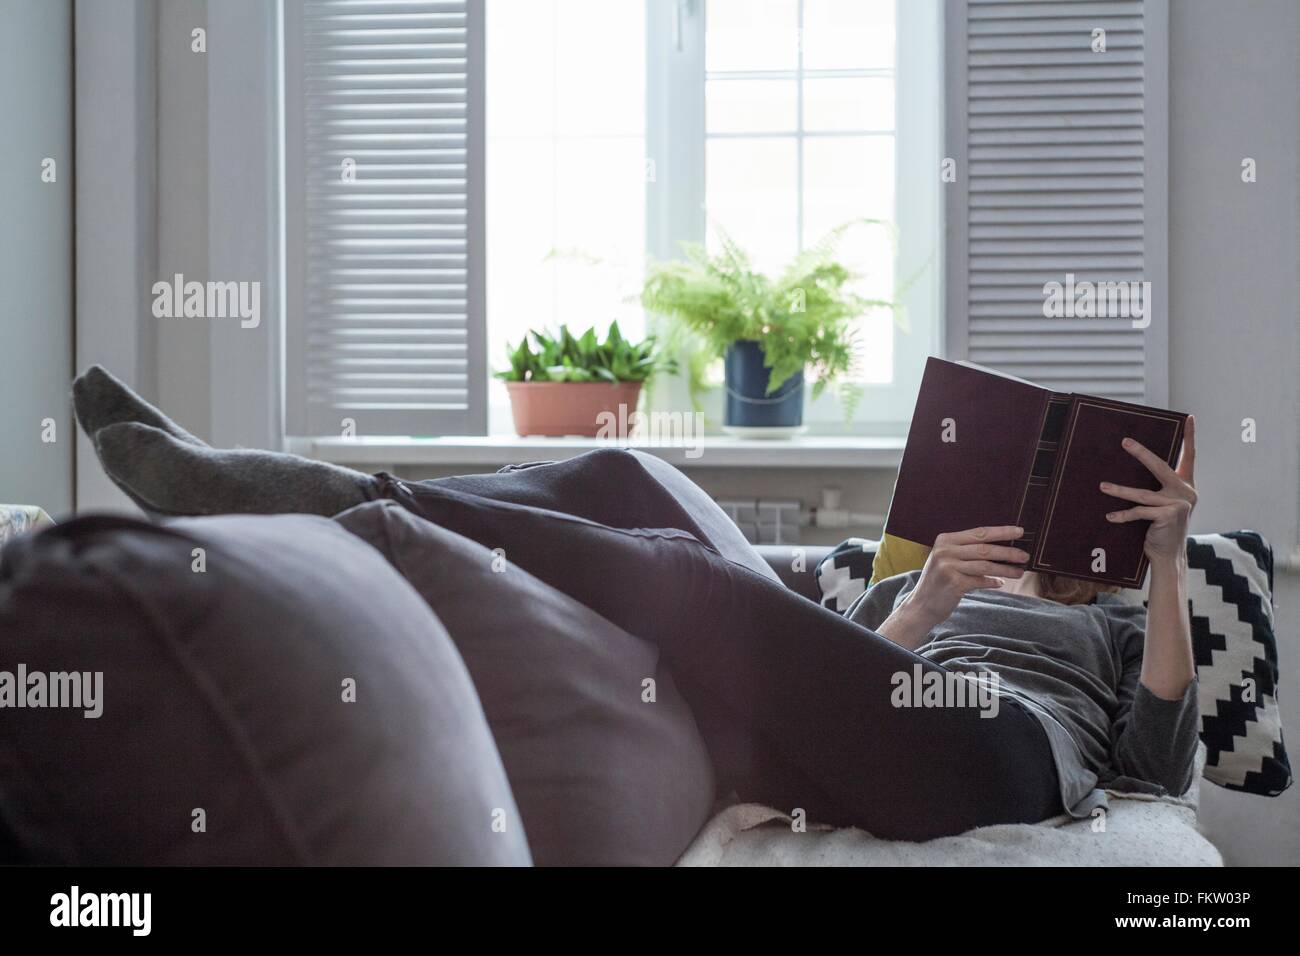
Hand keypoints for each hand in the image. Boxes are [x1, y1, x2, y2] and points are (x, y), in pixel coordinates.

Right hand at [905, 526, 1029, 628]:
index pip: (979, 532)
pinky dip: (992, 582)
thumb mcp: (947, 559)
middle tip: (1025, 555)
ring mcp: (948, 567)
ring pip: (985, 565)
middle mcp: (945, 551)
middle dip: (1008, 552)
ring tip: (1020, 572)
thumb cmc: (939, 581)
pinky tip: (1001, 584)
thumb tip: (1001, 548)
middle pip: (984, 548)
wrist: (921, 604)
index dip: (1001, 532)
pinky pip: (980, 581)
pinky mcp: (953, 583)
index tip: (1019, 531)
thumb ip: (967, 551)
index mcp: (945, 540)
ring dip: (1006, 569)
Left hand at [1101, 415, 1196, 564]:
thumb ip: (1158, 488)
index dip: (1189, 437)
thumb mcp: (1164, 505)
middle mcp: (1185, 491)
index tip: (1189, 418)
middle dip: (1141, 453)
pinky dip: (1123, 515)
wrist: (1169, 553)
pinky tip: (1111, 517)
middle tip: (1124, 441)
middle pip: (1160, 466)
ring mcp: (1178, 504)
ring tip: (1102, 486)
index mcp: (1186, 485)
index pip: (1189, 456)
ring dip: (1119, 490)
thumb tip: (1131, 470)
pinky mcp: (1169, 516)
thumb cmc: (1162, 527)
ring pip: (1142, 493)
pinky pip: (1139, 512)